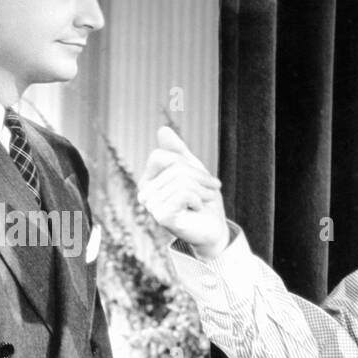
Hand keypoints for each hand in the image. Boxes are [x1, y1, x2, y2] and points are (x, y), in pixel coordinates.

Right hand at [139, 126, 229, 258]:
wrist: (213, 228)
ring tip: (203, 203)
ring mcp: (151, 207)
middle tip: (207, 193)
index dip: (186, 163)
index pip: (161, 156)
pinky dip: (198, 200)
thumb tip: (162, 129)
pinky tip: (196, 210)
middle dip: (199, 178)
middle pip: (175, 168)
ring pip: (182, 181)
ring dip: (202, 191)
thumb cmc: (202, 200)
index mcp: (148, 181)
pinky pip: (183, 193)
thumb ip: (177, 151)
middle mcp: (144, 194)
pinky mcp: (162, 217)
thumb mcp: (192, 170)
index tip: (202, 179)